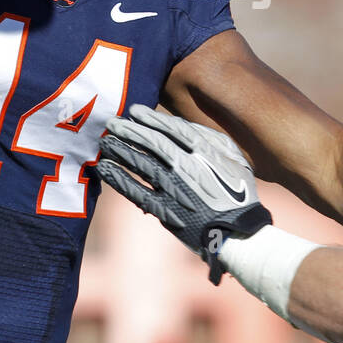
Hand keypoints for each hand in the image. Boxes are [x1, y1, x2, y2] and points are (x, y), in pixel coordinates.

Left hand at [96, 105, 272, 282]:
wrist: (237, 232)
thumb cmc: (238, 193)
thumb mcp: (235, 159)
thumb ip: (211, 139)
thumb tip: (182, 125)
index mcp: (206, 153)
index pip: (173, 129)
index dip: (152, 118)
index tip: (134, 110)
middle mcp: (187, 167)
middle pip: (153, 143)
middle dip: (130, 131)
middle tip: (112, 122)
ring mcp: (174, 189)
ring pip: (141, 164)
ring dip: (120, 151)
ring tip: (104, 141)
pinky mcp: (164, 210)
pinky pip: (136, 191)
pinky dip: (119, 179)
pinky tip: (105, 168)